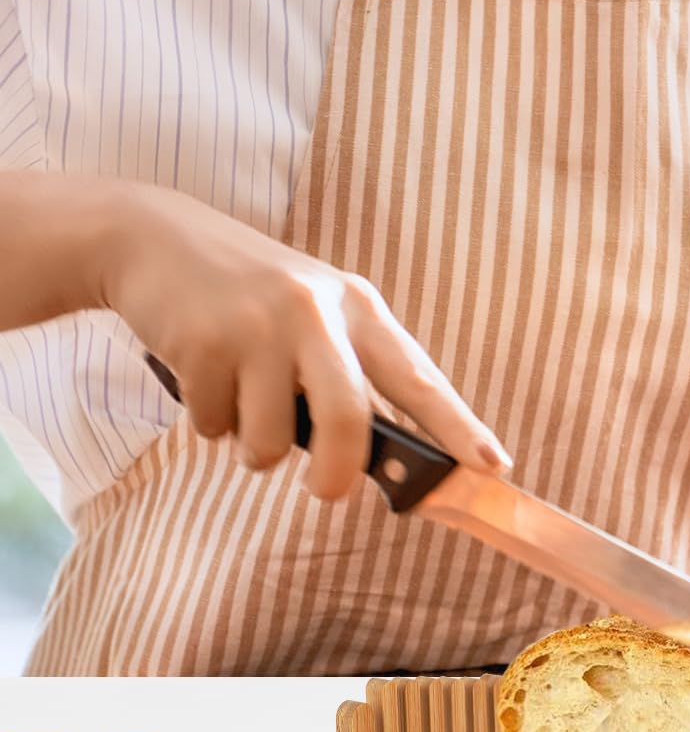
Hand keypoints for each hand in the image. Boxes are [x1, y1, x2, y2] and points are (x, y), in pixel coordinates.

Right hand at [92, 181, 509, 499]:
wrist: (153, 239)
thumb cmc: (249, 294)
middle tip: (326, 492)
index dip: (459, 427)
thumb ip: (350, 371)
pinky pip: (215, 425)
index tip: (494, 465)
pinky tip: (202, 376)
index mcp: (358, 307)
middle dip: (337, 471)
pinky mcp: (202, 342)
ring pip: (269, 439)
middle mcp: (315, 312)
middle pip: (347, 419)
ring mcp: (257, 325)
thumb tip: (384, 457)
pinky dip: (210, 422)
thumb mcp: (314, 312)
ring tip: (240, 405)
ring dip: (253, 448)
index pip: (419, 378)